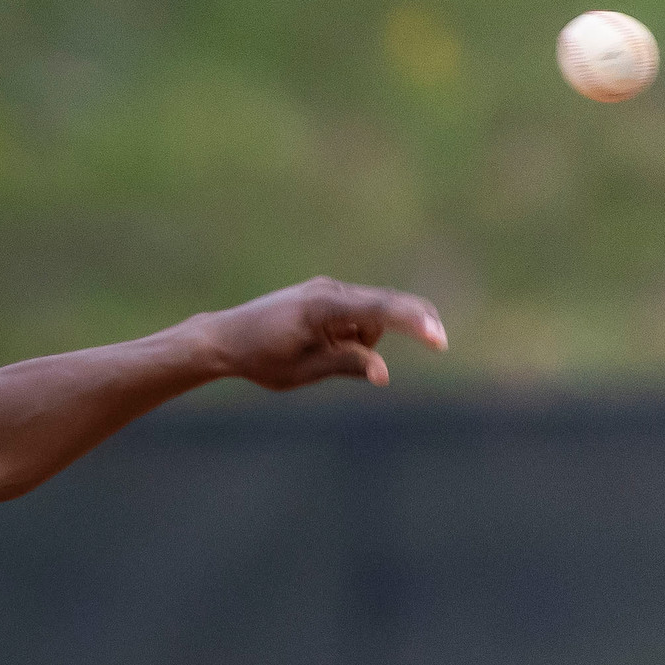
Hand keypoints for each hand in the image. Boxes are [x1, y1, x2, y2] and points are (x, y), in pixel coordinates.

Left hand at [198, 277, 446, 390]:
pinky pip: (355, 315)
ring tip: (322, 356)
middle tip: (440, 343)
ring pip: (370, 315)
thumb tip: (383, 374)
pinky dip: (354, 333)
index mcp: (323, 307)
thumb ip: (345, 365)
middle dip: (410, 324)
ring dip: (366, 338)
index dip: (414, 323)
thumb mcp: (302, 371)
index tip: (437, 338)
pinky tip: (325, 347)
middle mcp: (329, 290)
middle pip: (385, 306)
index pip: (379, 310)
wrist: (224, 338)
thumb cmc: (258, 358)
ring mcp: (327, 290)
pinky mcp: (324, 296)